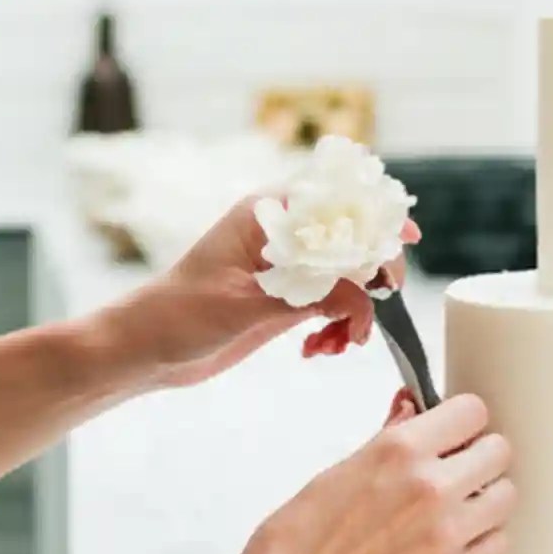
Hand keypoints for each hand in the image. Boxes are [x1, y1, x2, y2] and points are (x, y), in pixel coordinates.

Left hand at [109, 195, 420, 388]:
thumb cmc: (179, 314)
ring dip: (355, 313)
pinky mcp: (286, 300)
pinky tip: (320, 349)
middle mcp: (281, 236)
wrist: (144, 351)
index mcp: (266, 216)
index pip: (335, 202)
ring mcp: (286, 269)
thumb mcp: (247, 305)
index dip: (376, 217)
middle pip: (351, 243)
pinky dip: (338, 328)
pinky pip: (333, 307)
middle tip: (371, 317)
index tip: (408, 238)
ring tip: (339, 343)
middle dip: (370, 282)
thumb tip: (366, 296)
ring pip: (348, 281)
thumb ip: (310, 295)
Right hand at [183, 392, 514, 553]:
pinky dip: (484, 538)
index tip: (454, 430)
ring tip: (460, 504)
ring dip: (486, 496)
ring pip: (506, 495)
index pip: (473, 411)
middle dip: (478, 454)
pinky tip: (459, 537)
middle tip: (458, 466)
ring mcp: (447, 532)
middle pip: (498, 450)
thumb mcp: (340, 469)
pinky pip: (498, 542)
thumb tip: (413, 409)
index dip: (462, 419)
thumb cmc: (301, 540)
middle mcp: (431, 486)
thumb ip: (389, 435)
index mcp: (400, 450)